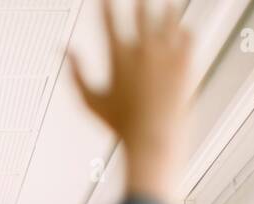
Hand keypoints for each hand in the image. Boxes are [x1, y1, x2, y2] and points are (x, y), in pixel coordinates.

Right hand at [70, 0, 192, 203]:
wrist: (153, 140)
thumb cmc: (122, 126)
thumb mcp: (90, 101)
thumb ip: (75, 72)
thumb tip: (64, 51)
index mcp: (119, 57)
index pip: (109, 19)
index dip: (105, 4)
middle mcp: (144, 50)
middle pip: (142, 11)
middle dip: (139, 0)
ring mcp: (167, 55)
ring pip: (169, 18)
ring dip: (165, 8)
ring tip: (165, 2)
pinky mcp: (186, 64)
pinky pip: (188, 36)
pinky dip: (183, 30)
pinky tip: (182, 28)